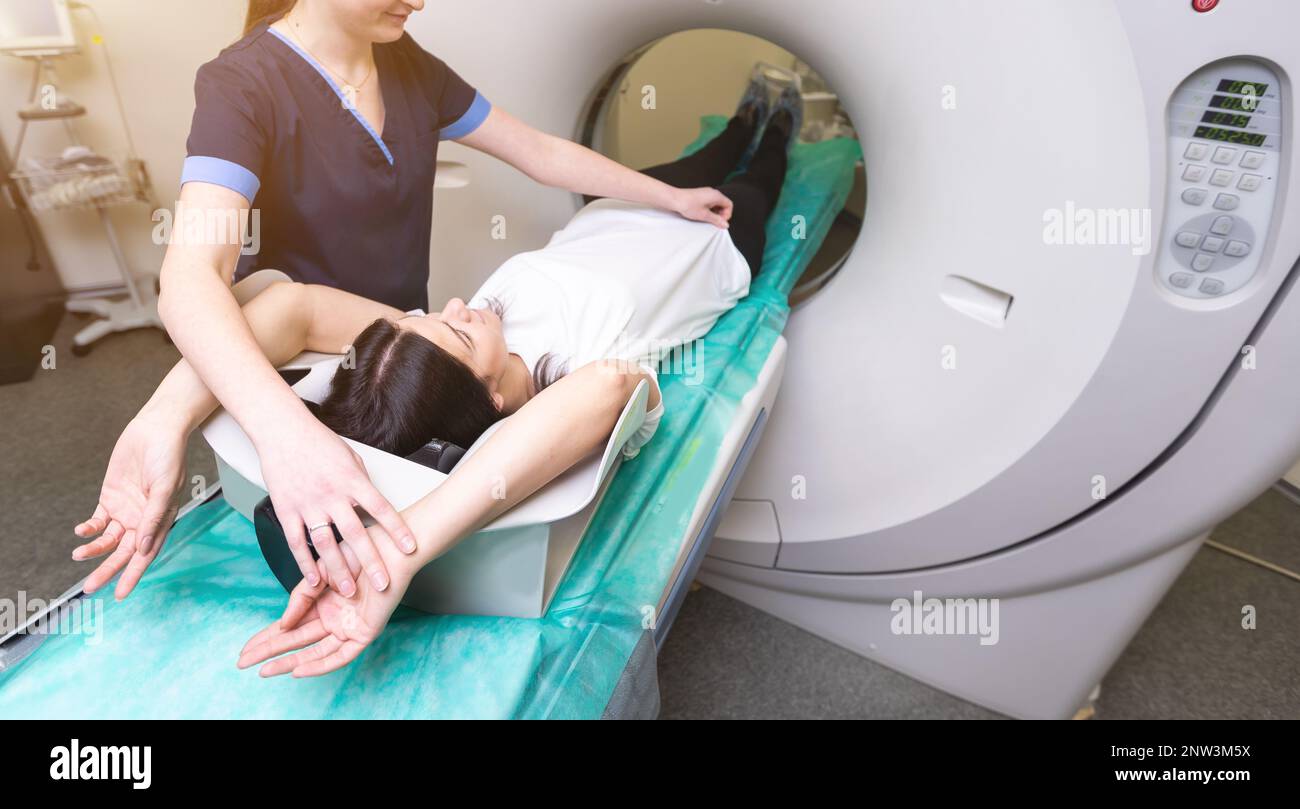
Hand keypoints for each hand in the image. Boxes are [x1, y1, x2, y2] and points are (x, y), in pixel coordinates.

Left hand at [73, 411, 186, 598]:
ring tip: (79, 555)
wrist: (155, 429)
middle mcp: (142, 520)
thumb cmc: (168, 456)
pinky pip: (98, 521)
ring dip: (94, 549)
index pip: (145, 555)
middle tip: (90, 588)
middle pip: (122, 552)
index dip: (133, 575)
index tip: (121, 595)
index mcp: (160, 521)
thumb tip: (143, 547)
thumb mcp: (165, 487)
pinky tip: (81, 531)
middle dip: (107, 571)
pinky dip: (89, 528)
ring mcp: (126, 510)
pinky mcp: (111, 498)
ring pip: (108, 539)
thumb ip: (154, 518)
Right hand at [237, 527, 413, 676]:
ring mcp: (348, 627)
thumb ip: (302, 596)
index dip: (267, 637)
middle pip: (296, 642)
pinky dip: (319, 664)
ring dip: (288, 663)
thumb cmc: (360, 552)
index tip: (245, 648)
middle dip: (269, 652)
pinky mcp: (364, 633)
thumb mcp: (321, 571)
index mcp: (322, 603)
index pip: (288, 626)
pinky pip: (340, 655)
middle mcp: (333, 618)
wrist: (388, 547)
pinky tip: (298, 670)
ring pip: (314, 652)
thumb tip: (284, 622)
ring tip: (264, 671)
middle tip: (242, 662)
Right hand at [255, 415, 417, 600]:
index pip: (381, 508)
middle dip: (371, 561)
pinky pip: (297, 542)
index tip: (410, 547)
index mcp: (352, 481)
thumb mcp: (351, 458)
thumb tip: (374, 504)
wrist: (284, 431)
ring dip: (339, 570)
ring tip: (349, 589)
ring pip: (326, 544)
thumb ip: (362, 484)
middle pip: (356, 534)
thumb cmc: (319, 442)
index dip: (397, 530)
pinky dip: (305, 564)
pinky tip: (314, 579)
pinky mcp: (286, 510)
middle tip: (383, 583)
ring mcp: (308, 504)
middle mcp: (332, 495)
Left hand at [673, 187, 732, 228]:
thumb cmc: (688, 204)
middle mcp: (712, 192)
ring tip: (707, 218)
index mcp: (716, 195)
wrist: (675, 199)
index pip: (729, 204)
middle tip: (714, 221)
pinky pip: (710, 202)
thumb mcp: (704, 215)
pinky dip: (709, 209)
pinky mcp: (701, 195)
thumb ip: (716, 220)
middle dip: (721, 214)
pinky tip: (702, 214)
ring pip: (716, 204)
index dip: (727, 214)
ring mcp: (706, 193)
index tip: (721, 221)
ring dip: (715, 212)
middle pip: (724, 204)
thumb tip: (725, 224)